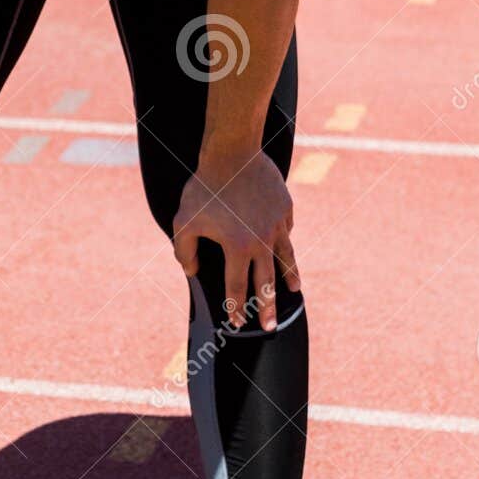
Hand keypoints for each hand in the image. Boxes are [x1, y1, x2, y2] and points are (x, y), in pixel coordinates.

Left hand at [172, 151, 300, 331]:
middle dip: (267, 309)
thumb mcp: (184, 221)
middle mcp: (261, 241)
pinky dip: (284, 240)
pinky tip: (284, 247)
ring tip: (294, 291)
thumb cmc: (204, 187)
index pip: (236, 287)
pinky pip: (286, 229)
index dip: (235, 308)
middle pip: (266, 283)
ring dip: (289, 277)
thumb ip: (185, 251)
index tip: (237, 323)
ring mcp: (277, 224)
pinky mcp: (285, 208)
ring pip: (286, 258)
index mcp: (237, 248)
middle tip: (270, 327)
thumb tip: (193, 272)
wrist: (233, 152)